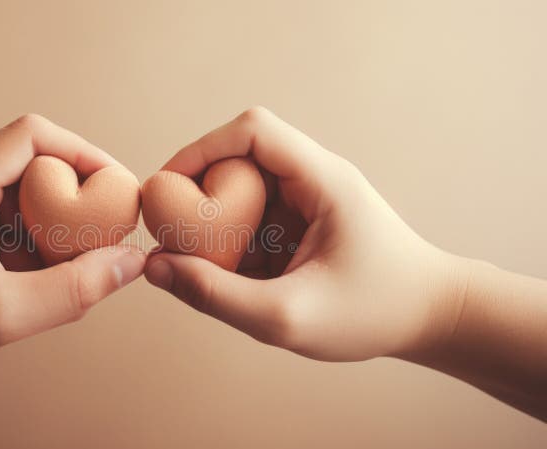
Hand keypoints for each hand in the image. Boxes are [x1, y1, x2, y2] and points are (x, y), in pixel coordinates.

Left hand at [0, 114, 144, 362]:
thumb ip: (68, 292)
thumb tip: (127, 264)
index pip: (34, 136)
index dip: (84, 154)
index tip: (116, 188)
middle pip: (35, 161)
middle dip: (77, 194)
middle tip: (104, 233)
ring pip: (23, 191)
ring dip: (55, 221)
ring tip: (73, 262)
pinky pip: (5, 214)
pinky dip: (31, 239)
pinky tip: (36, 274)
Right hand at [145, 107, 463, 360]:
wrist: (433, 320)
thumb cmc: (373, 314)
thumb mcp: (286, 316)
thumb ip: (216, 294)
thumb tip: (156, 267)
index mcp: (321, 179)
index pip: (251, 130)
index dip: (200, 150)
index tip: (166, 188)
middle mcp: (316, 177)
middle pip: (240, 157)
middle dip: (201, 192)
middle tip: (176, 234)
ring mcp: (312, 198)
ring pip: (245, 190)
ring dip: (218, 223)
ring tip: (209, 265)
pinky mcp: (308, 222)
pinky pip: (258, 218)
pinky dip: (237, 243)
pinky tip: (241, 279)